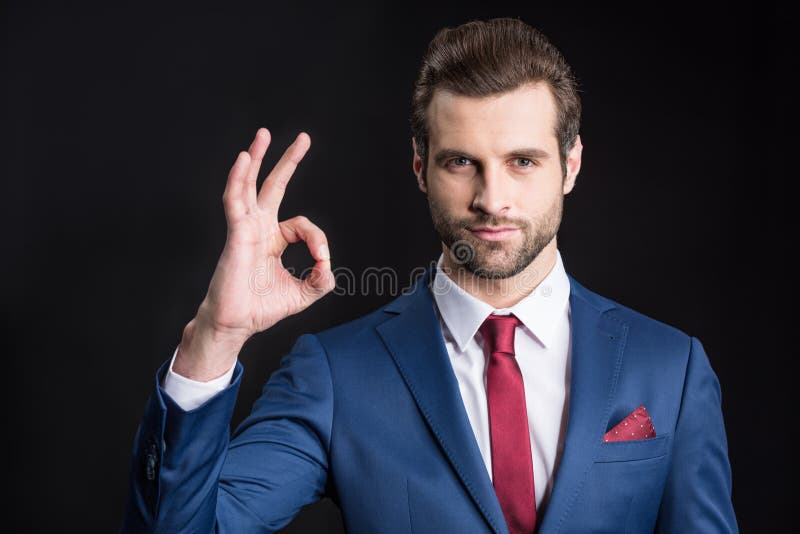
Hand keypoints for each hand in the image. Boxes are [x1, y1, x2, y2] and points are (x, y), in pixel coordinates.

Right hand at [174, 128, 334, 379]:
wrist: (237, 323)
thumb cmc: (262, 308)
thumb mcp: (304, 293)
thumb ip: (321, 279)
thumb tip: (328, 265)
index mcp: (272, 239)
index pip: (301, 224)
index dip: (317, 239)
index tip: (322, 261)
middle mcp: (258, 228)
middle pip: (272, 185)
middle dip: (287, 161)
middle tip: (304, 137)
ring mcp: (245, 228)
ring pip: (249, 185)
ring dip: (256, 158)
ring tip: (263, 135)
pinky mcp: (235, 234)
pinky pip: (235, 201)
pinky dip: (238, 179)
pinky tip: (244, 159)